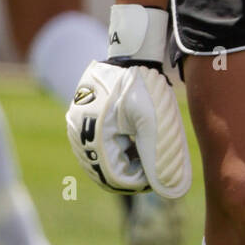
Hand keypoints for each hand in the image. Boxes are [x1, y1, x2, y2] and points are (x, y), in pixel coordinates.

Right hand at [65, 7, 191, 197]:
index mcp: (93, 134)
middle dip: (133, 171)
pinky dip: (115, 151)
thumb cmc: (144, 85)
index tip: (162, 170)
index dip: (143, 180)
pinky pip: (95, 148)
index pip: (117, 178)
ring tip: (146, 147)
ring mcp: (75, 127)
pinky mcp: (79, 121)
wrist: (131, 54)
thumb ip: (159, 156)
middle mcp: (77, 133)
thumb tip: (168, 190)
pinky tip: (133, 139)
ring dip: (124, 162)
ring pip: (100, 162)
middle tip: (156, 160)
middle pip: (106, 173)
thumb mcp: (154, 120)